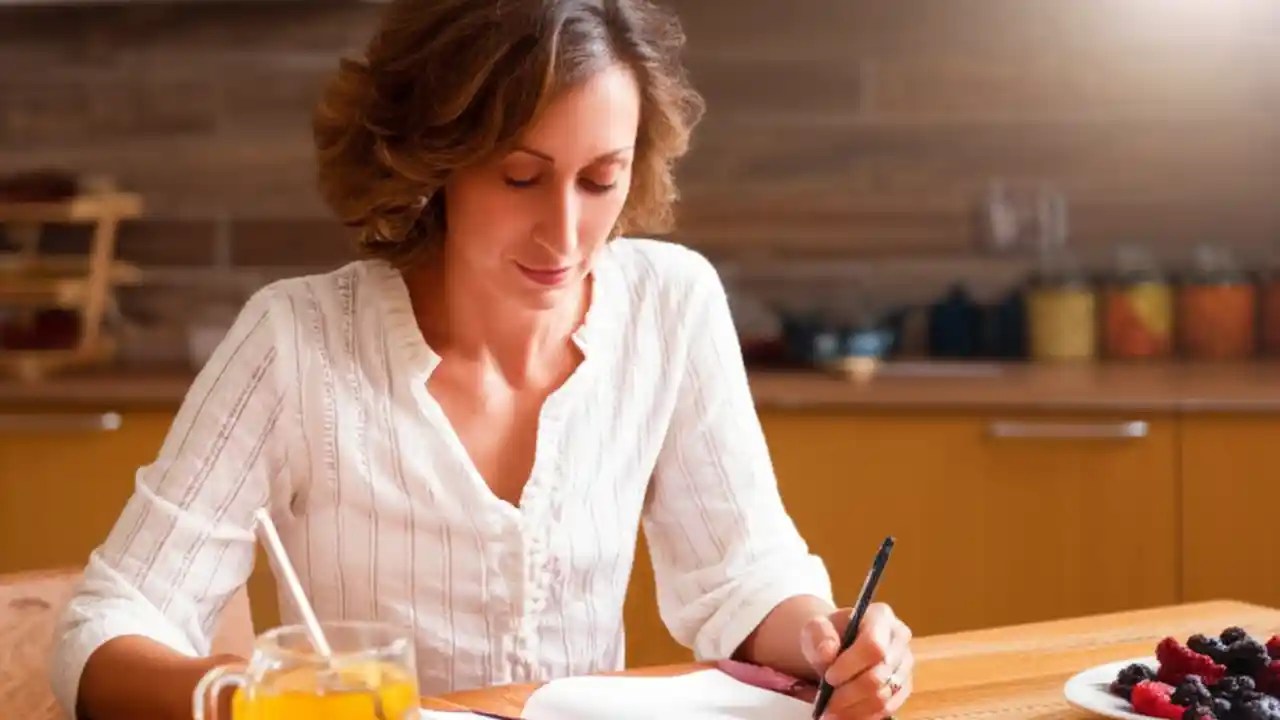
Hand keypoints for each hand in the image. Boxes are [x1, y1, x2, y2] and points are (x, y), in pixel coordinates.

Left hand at [800, 602, 913, 719]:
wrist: (836, 645)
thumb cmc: (828, 634)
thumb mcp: (815, 628)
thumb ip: (819, 636)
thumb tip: (828, 653)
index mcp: (880, 617)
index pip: (874, 646)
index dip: (851, 665)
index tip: (829, 677)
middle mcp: (899, 639)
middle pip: (880, 675)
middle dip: (849, 693)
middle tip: (826, 704)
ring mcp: (905, 665)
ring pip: (884, 696)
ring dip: (854, 709)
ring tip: (830, 714)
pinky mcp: (903, 687)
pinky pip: (887, 709)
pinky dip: (863, 716)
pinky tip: (843, 717)